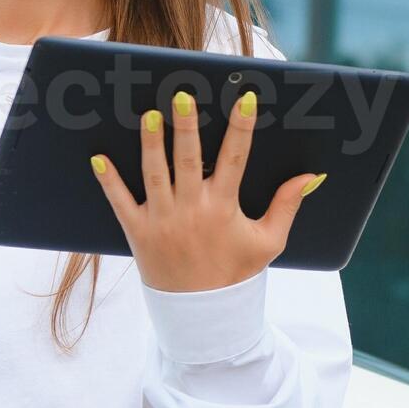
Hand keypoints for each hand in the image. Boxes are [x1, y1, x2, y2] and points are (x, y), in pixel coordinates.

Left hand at [89, 84, 324, 293]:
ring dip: (150, 144)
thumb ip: (287, 206)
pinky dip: (108, 181)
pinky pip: (120, 202)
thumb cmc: (235, 273)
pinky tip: (98, 157)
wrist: (202, 312)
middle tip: (182, 95)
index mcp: (224, 208)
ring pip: (154, 174)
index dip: (242, 128)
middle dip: (186, 126)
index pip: (236, 159)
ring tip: (148, 115)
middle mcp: (192, 210)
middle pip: (188, 160)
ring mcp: (162, 220)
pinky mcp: (138, 232)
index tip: (246, 99)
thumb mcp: (269, 242)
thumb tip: (310, 176)